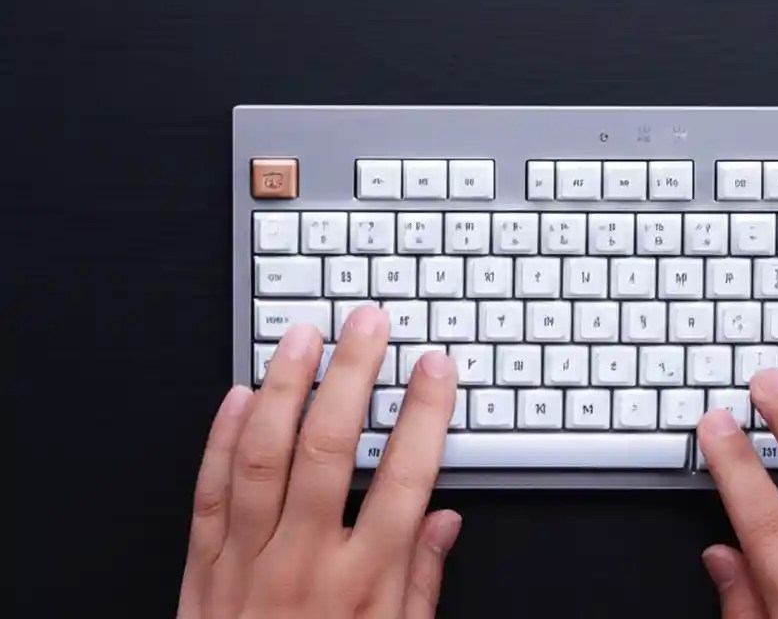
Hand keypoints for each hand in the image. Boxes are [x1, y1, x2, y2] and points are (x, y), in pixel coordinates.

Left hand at [177, 307, 460, 617]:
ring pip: (262, 456)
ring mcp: (247, 562)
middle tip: (369, 325)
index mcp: (362, 583)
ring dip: (283, 387)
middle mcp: (304, 563)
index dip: (423, 414)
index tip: (435, 369)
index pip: (403, 477)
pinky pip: (208, 493)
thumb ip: (421, 584)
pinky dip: (221, 439)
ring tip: (301, 337)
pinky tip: (238, 396)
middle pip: (328, 448)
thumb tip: (443, 522)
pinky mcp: (203, 569)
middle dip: (353, 375)